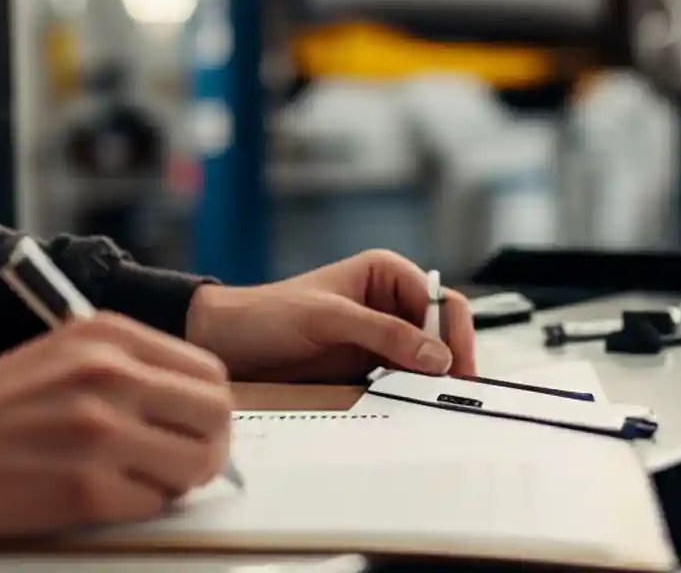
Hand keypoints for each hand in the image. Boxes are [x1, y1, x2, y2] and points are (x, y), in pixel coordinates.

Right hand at [0, 315, 232, 536]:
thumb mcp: (70, 354)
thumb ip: (137, 369)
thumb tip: (201, 407)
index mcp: (113, 336)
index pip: (211, 372)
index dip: (210, 407)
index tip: (196, 426)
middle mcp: (112, 376)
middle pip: (217, 416)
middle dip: (209, 445)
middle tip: (185, 460)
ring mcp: (101, 432)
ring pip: (197, 465)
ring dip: (178, 480)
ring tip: (140, 477)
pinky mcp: (86, 488)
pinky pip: (153, 504)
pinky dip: (138, 505)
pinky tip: (102, 494)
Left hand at [185, 249, 476, 382]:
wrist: (224, 342)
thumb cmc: (267, 314)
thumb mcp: (328, 318)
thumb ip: (385, 333)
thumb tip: (437, 356)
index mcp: (386, 274)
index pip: (441, 302)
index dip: (454, 335)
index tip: (456, 370)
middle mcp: (389, 303)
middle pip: (440, 332)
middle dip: (447, 360)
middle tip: (450, 394)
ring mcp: (379, 336)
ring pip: (424, 359)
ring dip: (429, 380)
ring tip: (432, 403)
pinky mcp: (366, 366)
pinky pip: (400, 379)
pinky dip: (408, 393)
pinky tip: (408, 406)